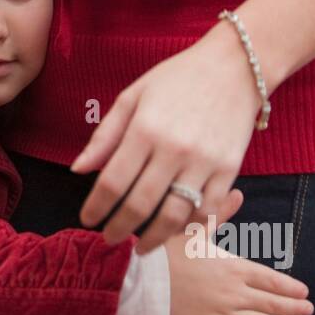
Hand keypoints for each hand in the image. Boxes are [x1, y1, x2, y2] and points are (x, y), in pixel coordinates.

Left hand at [71, 20, 263, 253]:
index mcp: (145, 129)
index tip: (87, 219)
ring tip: (140, 246)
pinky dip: (189, 227)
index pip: (112, 181)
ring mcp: (204, 162)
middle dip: (119, 229)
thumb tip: (78, 170)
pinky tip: (174, 230)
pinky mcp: (229, 170)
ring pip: (174, 216)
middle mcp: (173, 149)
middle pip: (139, 205)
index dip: (96, 207)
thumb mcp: (133, 96)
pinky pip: (207, 211)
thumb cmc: (178, 79)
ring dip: (153, 239)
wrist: (236, 67)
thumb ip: (105, 136)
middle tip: (109, 239)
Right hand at [163, 189, 312, 314]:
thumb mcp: (194, 229)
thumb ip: (220, 214)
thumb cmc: (166, 252)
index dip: (292, 288)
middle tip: (308, 310)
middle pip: (273, 303)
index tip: (304, 292)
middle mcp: (233, 293)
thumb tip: (237, 193)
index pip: (273, 280)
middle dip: (294, 308)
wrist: (138, 280)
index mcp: (232, 266)